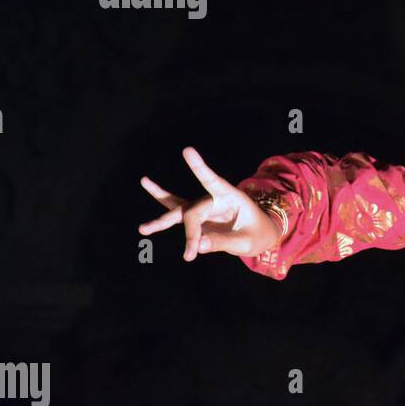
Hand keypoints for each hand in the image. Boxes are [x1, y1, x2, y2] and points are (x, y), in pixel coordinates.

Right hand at [137, 146, 282, 260]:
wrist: (261, 235)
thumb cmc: (258, 235)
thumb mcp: (247, 241)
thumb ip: (223, 242)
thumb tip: (197, 246)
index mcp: (231, 197)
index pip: (213, 181)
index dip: (200, 167)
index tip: (187, 151)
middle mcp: (214, 199)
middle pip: (193, 212)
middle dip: (190, 233)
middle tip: (189, 255)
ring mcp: (204, 208)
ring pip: (179, 213)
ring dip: (162, 223)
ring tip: (143, 229)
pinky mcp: (198, 219)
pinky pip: (177, 216)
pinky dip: (162, 221)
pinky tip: (144, 228)